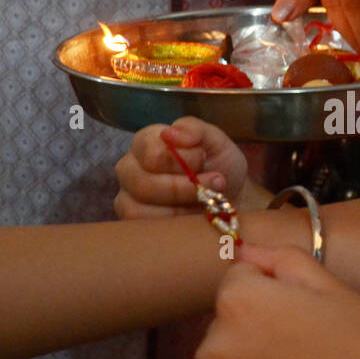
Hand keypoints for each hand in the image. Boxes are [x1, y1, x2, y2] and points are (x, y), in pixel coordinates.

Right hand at [114, 117, 247, 218]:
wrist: (232, 199)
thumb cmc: (219, 166)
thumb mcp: (217, 142)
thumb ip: (196, 130)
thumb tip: (169, 133)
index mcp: (145, 142)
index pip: (151, 151)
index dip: (182, 159)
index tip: (205, 160)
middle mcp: (129, 168)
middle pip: (144, 183)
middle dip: (184, 187)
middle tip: (215, 184)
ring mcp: (127, 198)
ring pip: (141, 209)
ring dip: (181, 208)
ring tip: (206, 202)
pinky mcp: (133, 223)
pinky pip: (144, 228)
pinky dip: (174, 224)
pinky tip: (192, 217)